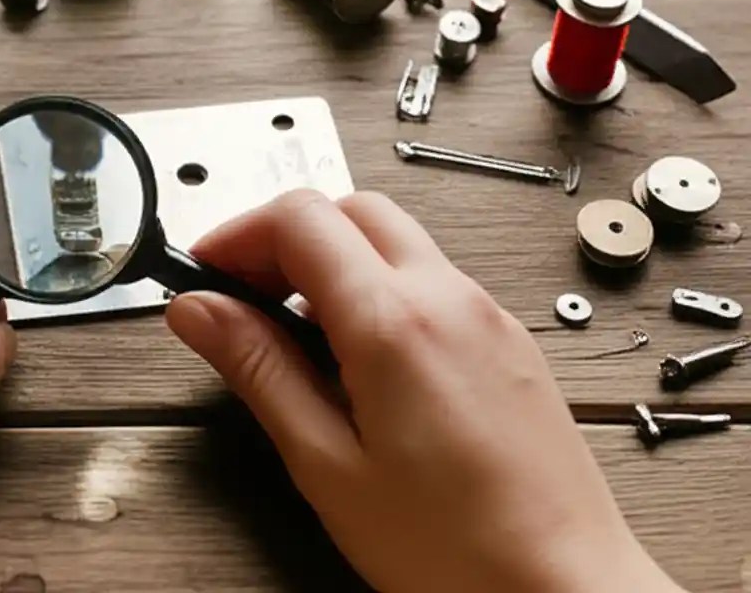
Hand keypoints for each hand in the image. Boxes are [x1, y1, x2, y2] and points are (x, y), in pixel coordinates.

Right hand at [166, 190, 682, 592]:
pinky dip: (378, 290)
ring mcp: (487, 316)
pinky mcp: (507, 342)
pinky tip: (357, 360)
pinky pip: (431, 280)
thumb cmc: (457, 549)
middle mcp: (450, 300)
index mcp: (395, 323)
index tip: (206, 274)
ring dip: (332, 262)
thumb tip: (201, 313)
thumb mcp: (326, 462)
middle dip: (283, 238)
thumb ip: (259, 370)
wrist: (563, 590)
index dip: (237, 235)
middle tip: (243, 296)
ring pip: (393, 239)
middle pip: (350, 209)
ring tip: (295, 337)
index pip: (300, 219)